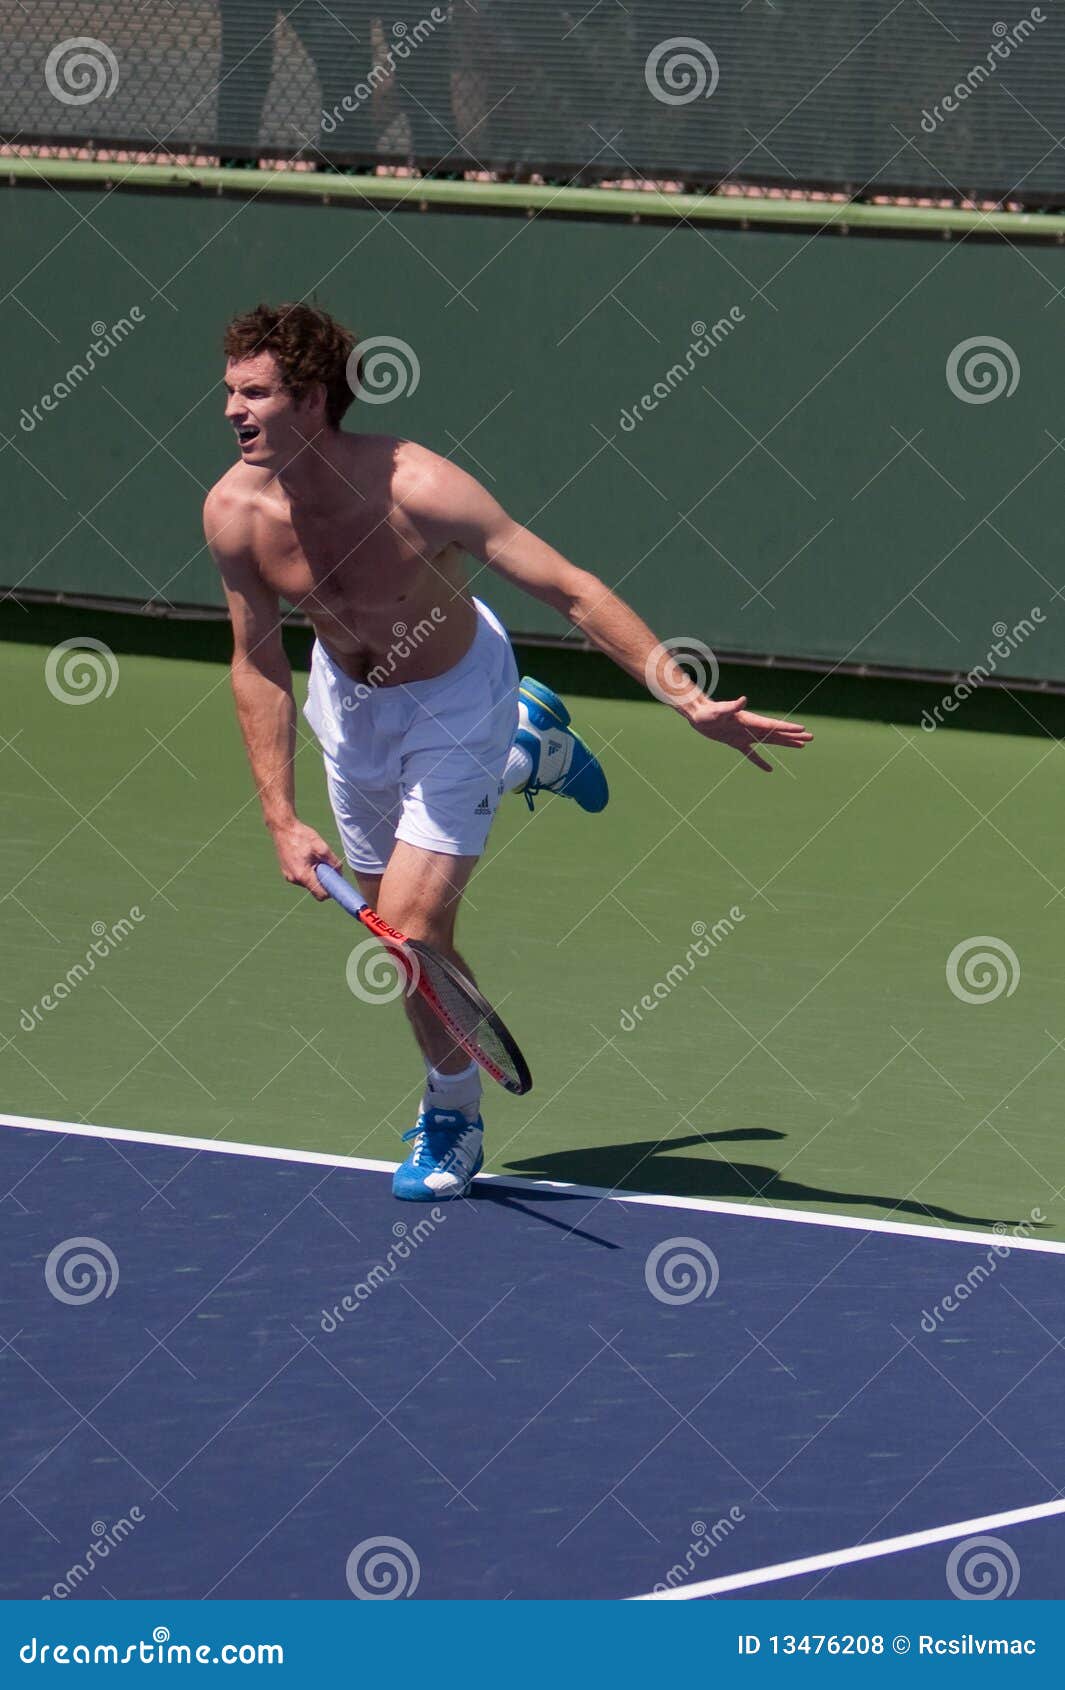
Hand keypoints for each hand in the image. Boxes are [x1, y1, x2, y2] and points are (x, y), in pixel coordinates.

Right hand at [271, 818, 343, 898]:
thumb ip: (333, 862)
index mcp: (303, 875)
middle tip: (324, 864)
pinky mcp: (287, 872)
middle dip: (322, 879)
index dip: (330, 890)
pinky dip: (307, 870)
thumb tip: (340, 873)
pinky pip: (301, 876)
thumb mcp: (322, 847)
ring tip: (313, 857)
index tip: (335, 881)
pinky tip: (306, 857)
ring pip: (308, 882)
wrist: (283, 828)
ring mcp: (288, 876)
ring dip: (314, 873)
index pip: (320, 895)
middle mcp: (294, 879)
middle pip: (314, 888)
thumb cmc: (301, 836)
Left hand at [686, 695, 811, 771]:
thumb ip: (732, 707)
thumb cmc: (708, 712)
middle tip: (811, 738)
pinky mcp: (736, 742)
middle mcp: (751, 728)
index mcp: (751, 721)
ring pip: (770, 741)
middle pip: (777, 733)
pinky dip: (760, 761)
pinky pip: (751, 754)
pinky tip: (770, 770)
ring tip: (801, 746)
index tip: (803, 730)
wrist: (698, 715)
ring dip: (785, 744)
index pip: (773, 725)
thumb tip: (743, 699)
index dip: (788, 728)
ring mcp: (745, 735)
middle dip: (794, 736)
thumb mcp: (720, 711)